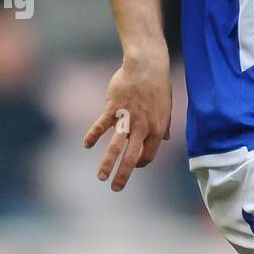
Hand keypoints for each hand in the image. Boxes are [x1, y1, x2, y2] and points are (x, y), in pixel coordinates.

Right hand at [84, 49, 172, 191]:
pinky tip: (86, 144)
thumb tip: (165, 138)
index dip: (140, 163)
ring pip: (116, 147)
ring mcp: (127, 119)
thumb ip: (165, 125)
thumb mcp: (167, 107)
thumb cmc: (158, 86)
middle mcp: (143, 128)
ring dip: (108, 164)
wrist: (147, 65)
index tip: (133, 165)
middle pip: (132, 157)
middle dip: (124, 175)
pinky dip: (93, 135)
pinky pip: (101, 125)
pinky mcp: (113, 108)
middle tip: (116, 188)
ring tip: (101, 177)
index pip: (148, 155)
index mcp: (157, 129)